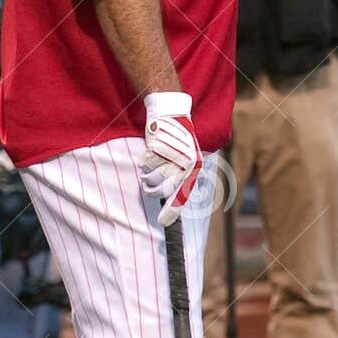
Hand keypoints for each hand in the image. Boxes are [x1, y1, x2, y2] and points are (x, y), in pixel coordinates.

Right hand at [139, 90, 202, 222]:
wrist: (172, 114)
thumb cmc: (177, 140)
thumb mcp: (186, 159)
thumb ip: (182, 178)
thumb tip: (171, 200)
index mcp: (194, 167)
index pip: (183, 195)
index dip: (172, 211)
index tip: (162, 222)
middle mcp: (185, 163)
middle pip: (162, 190)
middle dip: (153, 190)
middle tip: (150, 184)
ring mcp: (171, 156)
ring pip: (151, 179)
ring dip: (147, 175)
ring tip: (152, 164)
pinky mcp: (158, 148)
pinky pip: (144, 165)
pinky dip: (144, 161)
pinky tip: (150, 152)